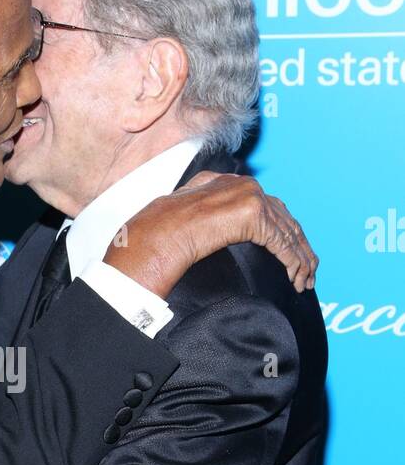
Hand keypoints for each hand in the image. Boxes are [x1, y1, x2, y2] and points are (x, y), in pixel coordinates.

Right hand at [105, 172, 317, 297]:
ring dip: (300, 260)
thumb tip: (213, 229)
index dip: (284, 233)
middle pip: (285, 219)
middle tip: (307, 272)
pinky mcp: (253, 215)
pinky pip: (282, 244)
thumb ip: (209, 215)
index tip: (292, 253)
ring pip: (288, 232)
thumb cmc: (163, 230)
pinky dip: (293, 263)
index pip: (270, 207)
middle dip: (299, 248)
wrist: (156, 232)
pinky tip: (296, 278)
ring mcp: (251, 197)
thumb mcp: (188, 217)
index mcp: (230, 183)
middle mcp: (245, 186)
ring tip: (305, 281)